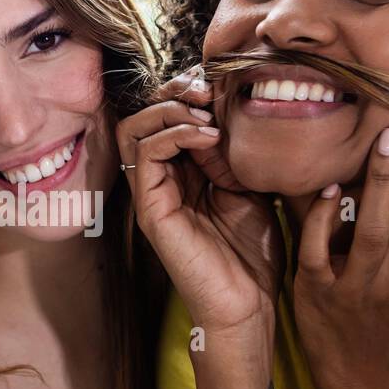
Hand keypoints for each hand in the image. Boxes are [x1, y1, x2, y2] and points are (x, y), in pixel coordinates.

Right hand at [117, 69, 284, 388]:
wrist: (248, 304)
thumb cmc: (253, 254)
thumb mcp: (254, 187)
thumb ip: (237, 152)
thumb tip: (232, 111)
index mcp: (183, 172)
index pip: (167, 114)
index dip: (188, 91)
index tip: (221, 85)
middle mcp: (161, 180)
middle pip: (143, 115)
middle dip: (174, 92)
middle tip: (207, 91)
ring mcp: (152, 195)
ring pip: (134, 130)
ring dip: (170, 110)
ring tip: (206, 112)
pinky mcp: (151, 211)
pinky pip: (145, 157)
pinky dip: (174, 135)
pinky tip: (208, 138)